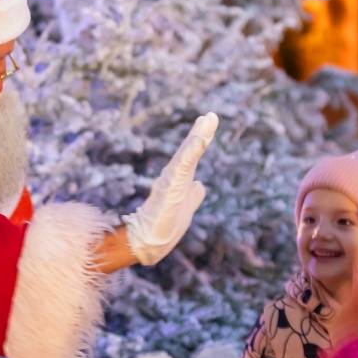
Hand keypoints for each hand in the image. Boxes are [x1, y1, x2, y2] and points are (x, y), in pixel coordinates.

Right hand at [123, 113, 217, 264]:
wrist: (147, 242)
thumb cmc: (163, 227)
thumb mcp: (185, 208)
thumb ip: (193, 195)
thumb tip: (200, 185)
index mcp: (179, 180)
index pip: (192, 155)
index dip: (200, 139)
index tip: (208, 121)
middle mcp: (174, 176)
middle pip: (190, 150)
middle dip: (201, 132)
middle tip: (211, 115)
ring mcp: (171, 181)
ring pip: (186, 155)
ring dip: (197, 138)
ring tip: (207, 121)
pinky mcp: (170, 187)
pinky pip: (183, 166)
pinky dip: (191, 153)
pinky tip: (201, 141)